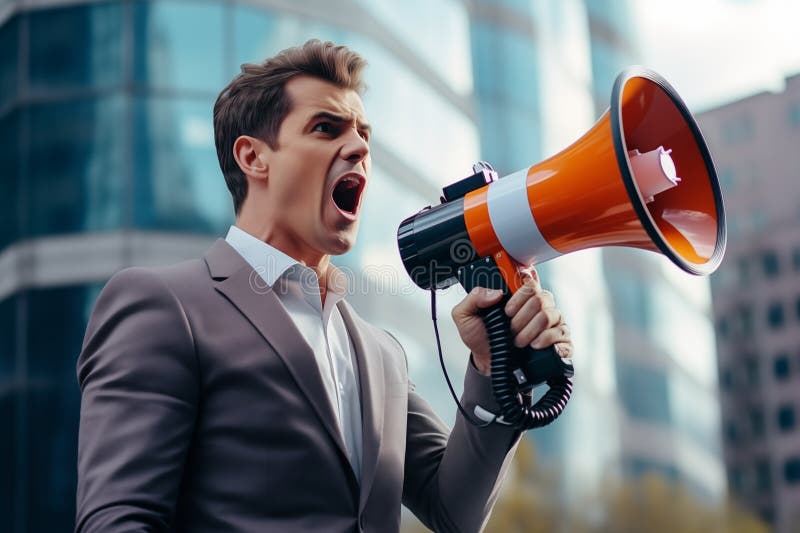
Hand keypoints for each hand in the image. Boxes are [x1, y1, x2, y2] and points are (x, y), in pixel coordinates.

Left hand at [451, 267, 572, 375]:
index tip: (507, 309)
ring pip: (549, 316)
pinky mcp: (559, 339)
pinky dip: (547, 341)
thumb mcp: (465, 316)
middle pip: (540, 298)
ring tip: (518, 341)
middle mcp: (537, 305)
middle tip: (509, 329)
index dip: (520, 293)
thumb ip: (473, 298)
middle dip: (520, 318)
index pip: (529, 280)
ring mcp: (551, 322)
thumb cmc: (481, 338)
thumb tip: (496, 293)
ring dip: (529, 331)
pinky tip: (535, 346)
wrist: (489, 363)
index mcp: (518, 296)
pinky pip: (562, 334)